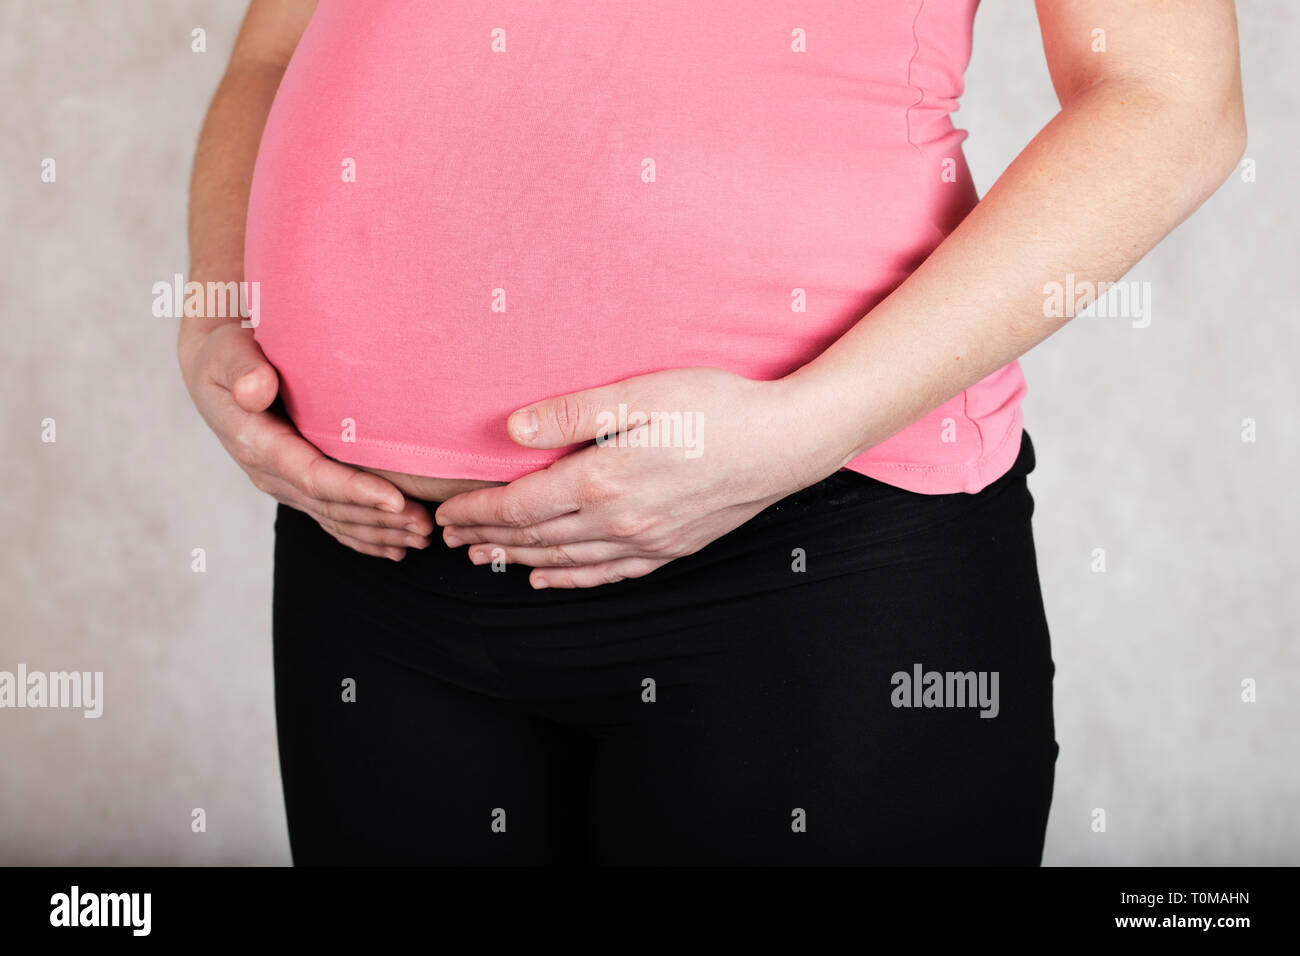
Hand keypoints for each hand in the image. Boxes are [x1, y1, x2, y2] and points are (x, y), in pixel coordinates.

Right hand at [178, 321, 432, 559]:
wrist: (214, 370)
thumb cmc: (227, 355)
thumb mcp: (226, 352)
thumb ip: (242, 369)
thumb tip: (256, 389)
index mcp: (257, 444)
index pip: (312, 476)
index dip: (355, 490)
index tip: (396, 500)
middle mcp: (270, 473)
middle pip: (332, 506)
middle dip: (380, 520)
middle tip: (426, 526)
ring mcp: (284, 485)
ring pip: (336, 518)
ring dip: (380, 533)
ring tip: (422, 538)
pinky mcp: (296, 487)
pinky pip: (331, 519)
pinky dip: (364, 537)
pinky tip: (396, 548)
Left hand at [434, 367, 841, 587]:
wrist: (786, 443)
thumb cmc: (717, 407)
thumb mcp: (641, 394)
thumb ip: (574, 413)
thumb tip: (512, 430)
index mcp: (603, 481)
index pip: (520, 506)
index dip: (477, 511)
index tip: (445, 512)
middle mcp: (618, 521)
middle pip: (534, 538)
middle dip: (486, 538)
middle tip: (449, 538)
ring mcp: (645, 542)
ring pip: (565, 561)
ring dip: (517, 560)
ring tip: (483, 558)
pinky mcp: (669, 549)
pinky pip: (606, 575)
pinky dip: (568, 579)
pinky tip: (547, 578)